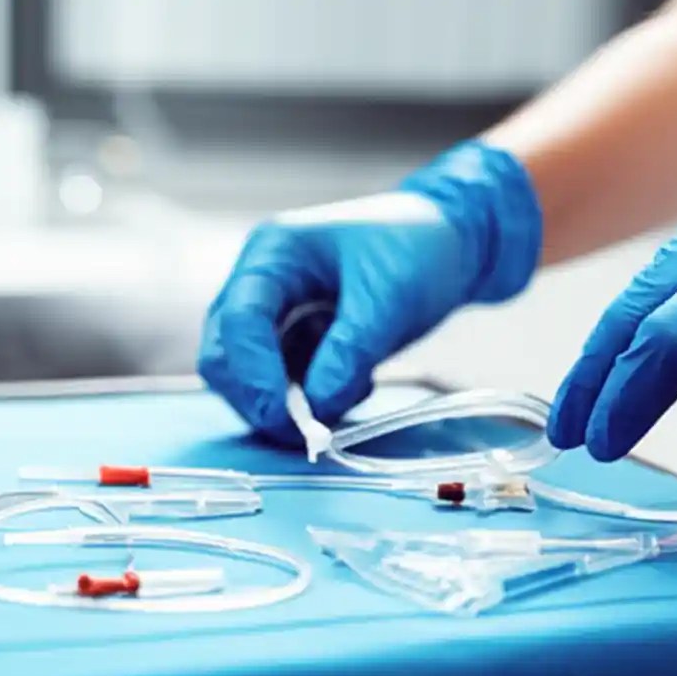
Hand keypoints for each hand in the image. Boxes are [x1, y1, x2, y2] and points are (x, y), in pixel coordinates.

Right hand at [199, 141, 541, 438]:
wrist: (450, 241)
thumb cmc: (417, 249)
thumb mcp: (389, 298)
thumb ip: (350, 351)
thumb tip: (318, 407)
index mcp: (274, 254)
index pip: (239, 320)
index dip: (253, 374)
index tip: (282, 418)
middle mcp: (261, 283)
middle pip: (226, 354)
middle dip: (258, 398)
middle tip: (305, 434)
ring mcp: (276, 313)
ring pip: (249, 376)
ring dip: (286, 404)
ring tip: (348, 395)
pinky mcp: (296, 339)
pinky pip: (285, 383)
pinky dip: (312, 398)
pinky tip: (354, 385)